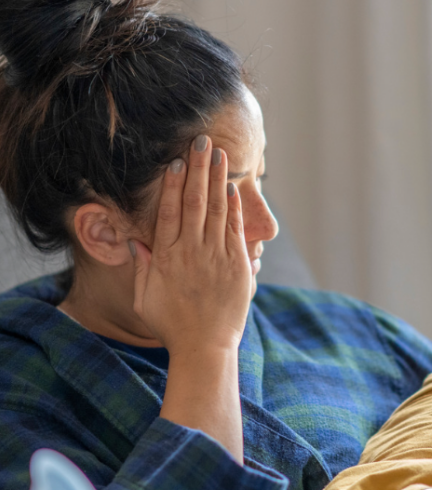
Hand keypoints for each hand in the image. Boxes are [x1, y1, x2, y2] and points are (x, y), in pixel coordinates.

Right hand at [130, 135, 252, 353]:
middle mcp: (192, 252)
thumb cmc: (172, 326)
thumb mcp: (145, 298)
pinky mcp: (238, 266)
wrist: (205, 348)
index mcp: (167, 257)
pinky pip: (236, 231)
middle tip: (201, 141)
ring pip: (218, 210)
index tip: (175, 162)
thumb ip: (141, 268)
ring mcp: (217, 257)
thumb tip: (135, 242)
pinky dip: (235, 208)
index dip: (173, 186)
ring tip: (218, 154)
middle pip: (196, 202)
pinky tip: (233, 188)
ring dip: (218, 180)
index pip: (170, 213)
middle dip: (198, 169)